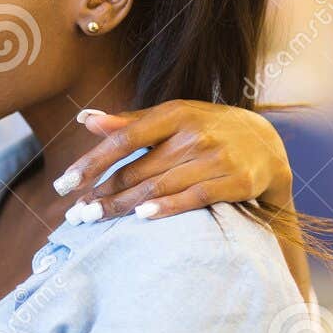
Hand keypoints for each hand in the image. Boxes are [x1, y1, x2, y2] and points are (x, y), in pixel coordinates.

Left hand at [59, 100, 292, 220]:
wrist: (267, 145)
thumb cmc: (207, 130)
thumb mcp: (172, 118)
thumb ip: (130, 122)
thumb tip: (85, 120)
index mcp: (176, 113)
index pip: (124, 138)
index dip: (92, 162)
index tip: (65, 183)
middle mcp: (196, 133)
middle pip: (138, 169)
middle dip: (102, 193)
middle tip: (76, 213)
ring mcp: (218, 157)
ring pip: (160, 186)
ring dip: (124, 205)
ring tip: (95, 219)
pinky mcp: (236, 181)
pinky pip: (195, 197)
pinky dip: (168, 208)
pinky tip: (142, 217)